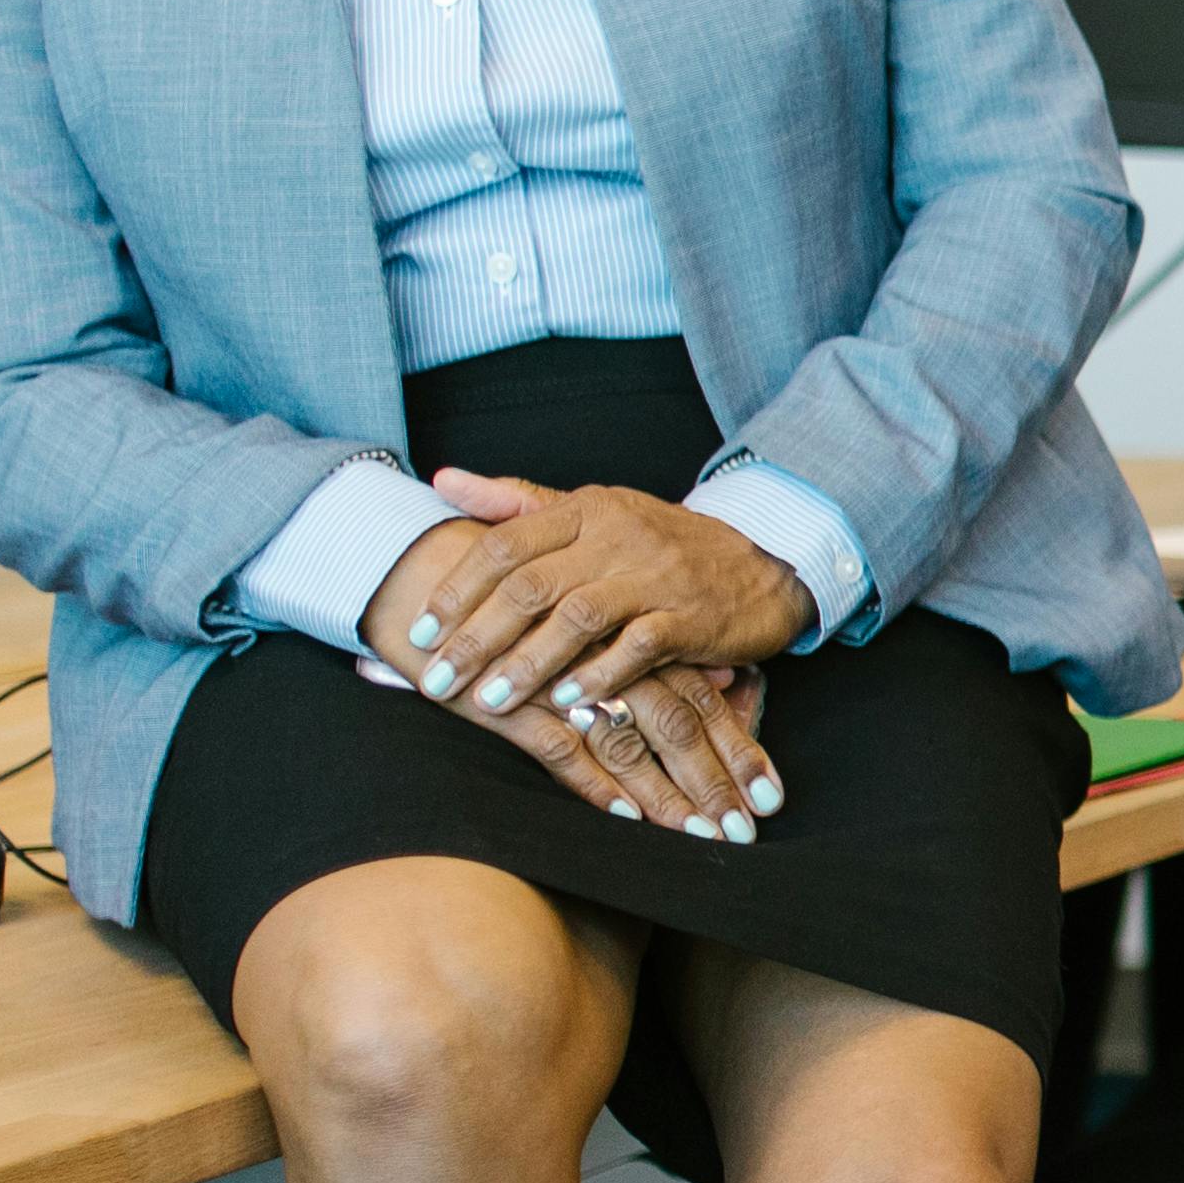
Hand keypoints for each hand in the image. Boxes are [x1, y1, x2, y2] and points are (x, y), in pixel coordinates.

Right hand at [358, 635, 778, 835]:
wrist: (428, 568)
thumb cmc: (528, 599)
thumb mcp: (602, 620)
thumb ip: (663, 649)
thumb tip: (723, 679)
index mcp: (635, 634)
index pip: (702, 701)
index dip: (737, 750)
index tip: (767, 798)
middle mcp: (608, 654)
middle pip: (677, 724)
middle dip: (713, 784)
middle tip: (743, 835)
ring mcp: (559, 676)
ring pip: (630, 741)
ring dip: (667, 796)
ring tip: (700, 839)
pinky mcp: (511, 698)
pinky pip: (562, 747)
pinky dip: (596, 784)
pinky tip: (625, 816)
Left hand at [367, 482, 816, 730]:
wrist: (763, 562)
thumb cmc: (662, 544)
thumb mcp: (594, 511)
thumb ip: (517, 503)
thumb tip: (441, 480)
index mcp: (585, 509)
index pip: (504, 543)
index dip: (457, 590)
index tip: (421, 633)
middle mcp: (616, 536)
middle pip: (531, 586)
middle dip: (478, 638)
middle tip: (439, 682)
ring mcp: (656, 576)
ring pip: (578, 618)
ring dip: (528, 664)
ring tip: (489, 703)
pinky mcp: (691, 616)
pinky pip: (639, 647)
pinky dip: (599, 675)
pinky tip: (566, 702)